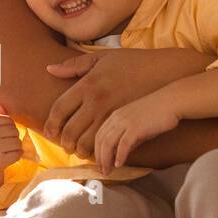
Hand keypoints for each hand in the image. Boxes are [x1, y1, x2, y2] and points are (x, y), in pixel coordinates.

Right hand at [0, 102, 21, 189]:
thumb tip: (1, 105)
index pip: (9, 121)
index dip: (9, 127)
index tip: (4, 134)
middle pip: (15, 131)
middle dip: (13, 137)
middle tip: (6, 143)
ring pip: (17, 143)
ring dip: (16, 147)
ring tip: (8, 150)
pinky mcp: (0, 160)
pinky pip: (17, 154)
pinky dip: (17, 155)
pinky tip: (10, 156)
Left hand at [44, 49, 198, 158]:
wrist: (169, 72)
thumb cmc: (137, 63)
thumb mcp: (104, 57)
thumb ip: (76, 65)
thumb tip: (49, 69)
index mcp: (88, 84)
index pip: (59, 108)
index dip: (51, 125)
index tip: (50, 134)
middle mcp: (97, 100)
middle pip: (70, 130)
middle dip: (66, 144)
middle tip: (68, 149)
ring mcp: (113, 113)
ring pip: (87, 142)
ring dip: (84, 152)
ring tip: (86, 155)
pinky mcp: (130, 125)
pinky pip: (111, 147)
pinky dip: (107, 156)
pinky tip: (108, 159)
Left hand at [94, 92, 181, 174]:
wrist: (172, 101)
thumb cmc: (158, 113)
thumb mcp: (137, 125)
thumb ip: (128, 138)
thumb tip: (121, 153)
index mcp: (116, 115)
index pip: (99, 135)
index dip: (97, 151)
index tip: (100, 163)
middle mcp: (117, 118)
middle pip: (101, 140)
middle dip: (100, 158)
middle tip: (103, 171)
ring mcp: (125, 122)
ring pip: (108, 143)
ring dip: (106, 160)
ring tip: (108, 171)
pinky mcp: (136, 127)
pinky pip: (123, 144)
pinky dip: (119, 156)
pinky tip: (119, 164)